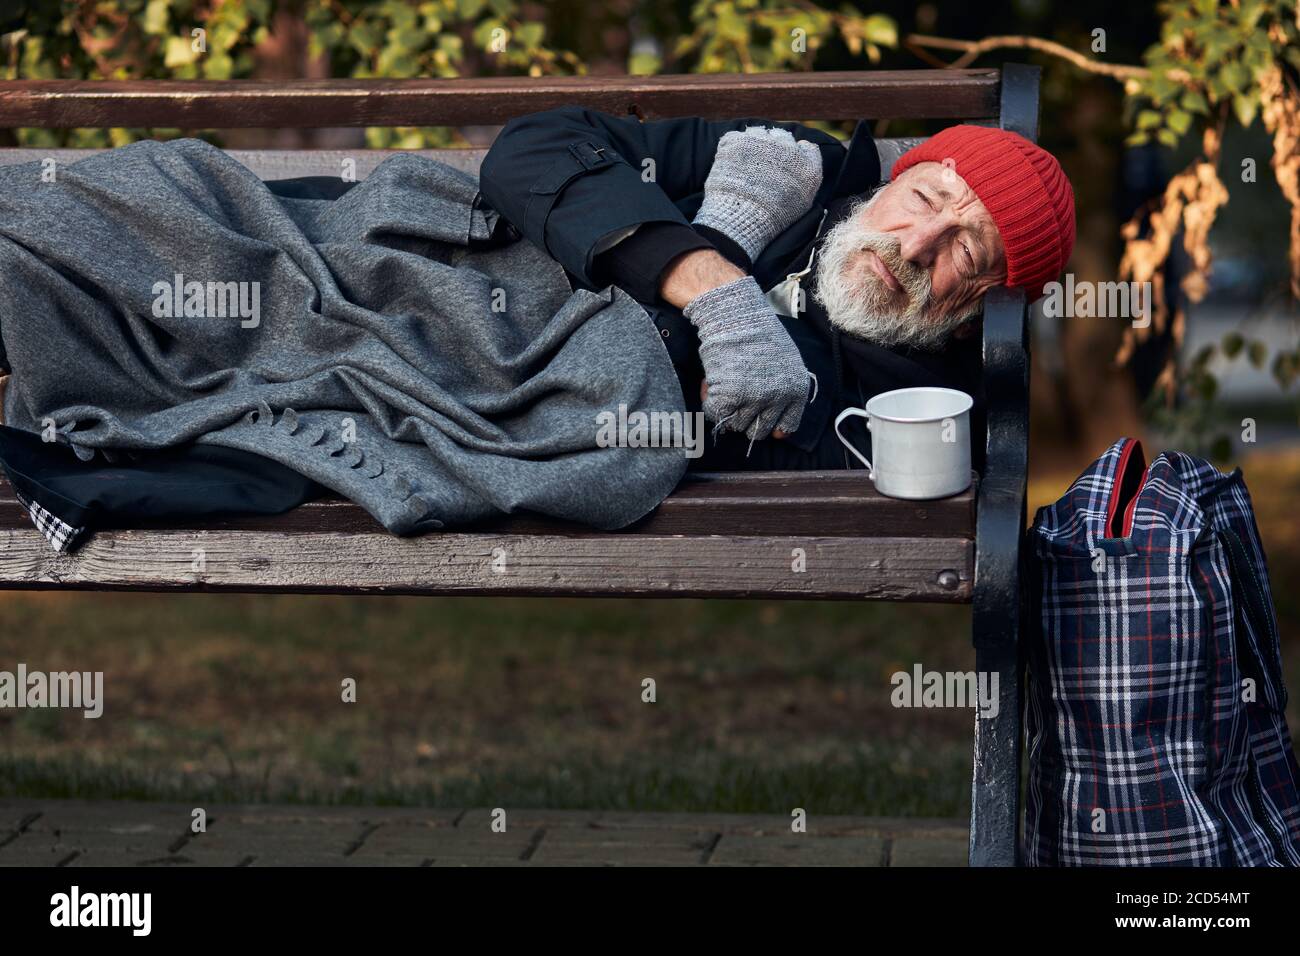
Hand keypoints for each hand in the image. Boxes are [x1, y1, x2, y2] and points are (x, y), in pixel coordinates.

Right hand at [683, 275, 811, 440]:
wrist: (736, 315)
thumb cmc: (758, 334)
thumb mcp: (787, 362)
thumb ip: (786, 393)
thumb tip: (781, 433)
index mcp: (796, 391)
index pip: (787, 426)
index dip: (772, 427)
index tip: (760, 420)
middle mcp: (778, 398)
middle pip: (758, 431)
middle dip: (745, 418)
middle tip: (736, 399)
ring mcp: (753, 399)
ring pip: (736, 425)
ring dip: (726, 408)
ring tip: (722, 383)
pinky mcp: (729, 397)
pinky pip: (716, 414)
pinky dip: (709, 402)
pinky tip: (709, 385)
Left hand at [692, 126, 822, 261]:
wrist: (743, 217)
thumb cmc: (773, 217)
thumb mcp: (802, 203)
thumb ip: (807, 180)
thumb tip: (804, 166)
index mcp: (806, 163)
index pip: (806, 148)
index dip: (796, 154)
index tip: (787, 163)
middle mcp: (787, 147)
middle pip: (781, 137)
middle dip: (773, 148)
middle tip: (762, 166)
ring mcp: (761, 141)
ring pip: (758, 134)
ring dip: (753, 144)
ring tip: (745, 164)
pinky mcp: (737, 141)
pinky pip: (735, 137)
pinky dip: (732, 147)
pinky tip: (730, 163)